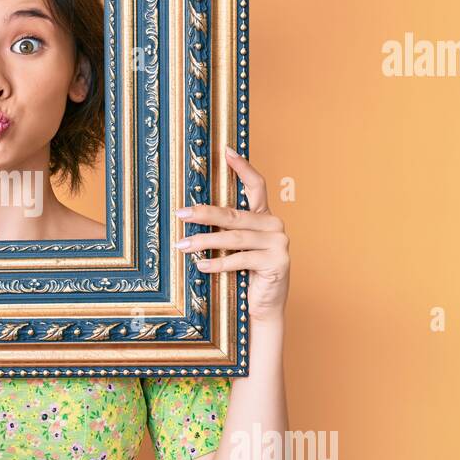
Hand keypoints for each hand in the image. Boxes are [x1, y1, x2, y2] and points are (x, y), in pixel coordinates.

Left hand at [174, 147, 289, 323]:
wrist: (263, 308)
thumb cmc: (244, 276)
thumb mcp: (234, 249)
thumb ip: (225, 230)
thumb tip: (189, 213)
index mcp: (264, 216)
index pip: (256, 185)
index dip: (242, 167)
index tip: (226, 150)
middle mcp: (274, 225)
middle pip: (234, 213)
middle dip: (204, 214)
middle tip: (181, 214)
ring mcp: (279, 242)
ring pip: (234, 237)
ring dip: (204, 242)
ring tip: (182, 246)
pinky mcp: (278, 262)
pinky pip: (240, 259)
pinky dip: (217, 263)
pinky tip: (201, 266)